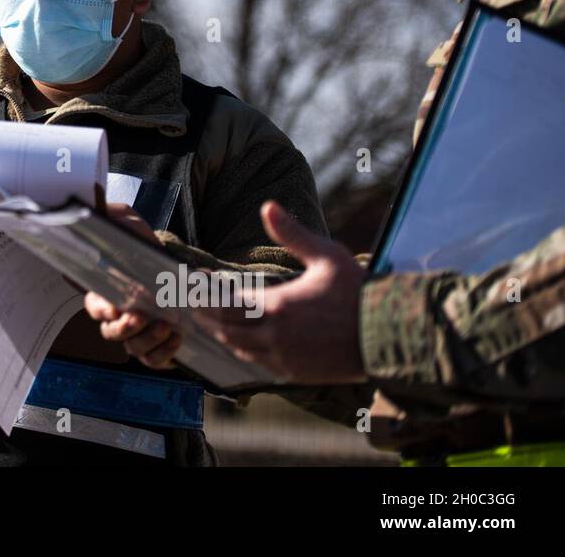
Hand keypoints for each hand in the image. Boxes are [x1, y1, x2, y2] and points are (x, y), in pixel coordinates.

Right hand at [81, 202, 180, 367]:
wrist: (174, 265)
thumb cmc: (143, 246)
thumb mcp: (128, 225)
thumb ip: (112, 218)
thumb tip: (101, 213)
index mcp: (106, 293)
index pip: (95, 307)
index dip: (102, 310)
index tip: (115, 307)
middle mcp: (118, 318)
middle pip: (111, 333)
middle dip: (125, 328)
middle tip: (141, 316)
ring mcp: (138, 334)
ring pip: (133, 348)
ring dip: (148, 339)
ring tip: (167, 324)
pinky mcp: (158, 346)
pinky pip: (154, 360)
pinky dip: (165, 353)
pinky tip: (177, 337)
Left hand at [193, 201, 366, 383]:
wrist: (388, 334)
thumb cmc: (358, 292)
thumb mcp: (326, 255)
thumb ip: (292, 233)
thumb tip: (268, 205)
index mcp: (278, 306)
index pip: (227, 301)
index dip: (206, 292)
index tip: (194, 281)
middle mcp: (275, 336)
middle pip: (225, 327)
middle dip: (205, 314)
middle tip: (190, 303)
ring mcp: (284, 358)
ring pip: (238, 348)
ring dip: (221, 334)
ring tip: (208, 321)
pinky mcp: (294, 374)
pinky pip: (257, 364)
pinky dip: (242, 351)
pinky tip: (238, 341)